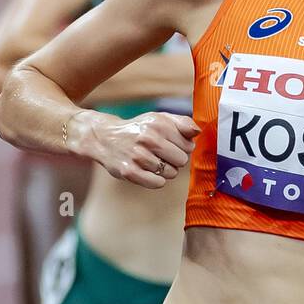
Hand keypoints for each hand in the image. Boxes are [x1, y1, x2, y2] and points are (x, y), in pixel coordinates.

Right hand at [85, 111, 199, 188]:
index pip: (189, 146)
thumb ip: (183, 123)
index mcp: (159, 124)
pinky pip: (158, 184)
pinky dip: (156, 180)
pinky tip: (148, 171)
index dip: (183, 147)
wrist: (105, 138)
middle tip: (162, 154)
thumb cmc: (139, 129)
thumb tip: (198, 132)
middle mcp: (148, 139)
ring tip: (152, 161)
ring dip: (165, 170)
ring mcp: (138, 156)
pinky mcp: (129, 171)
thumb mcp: (160, 119)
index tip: (172, 145)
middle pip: (182, 160)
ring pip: (171, 173)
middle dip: (175, 159)